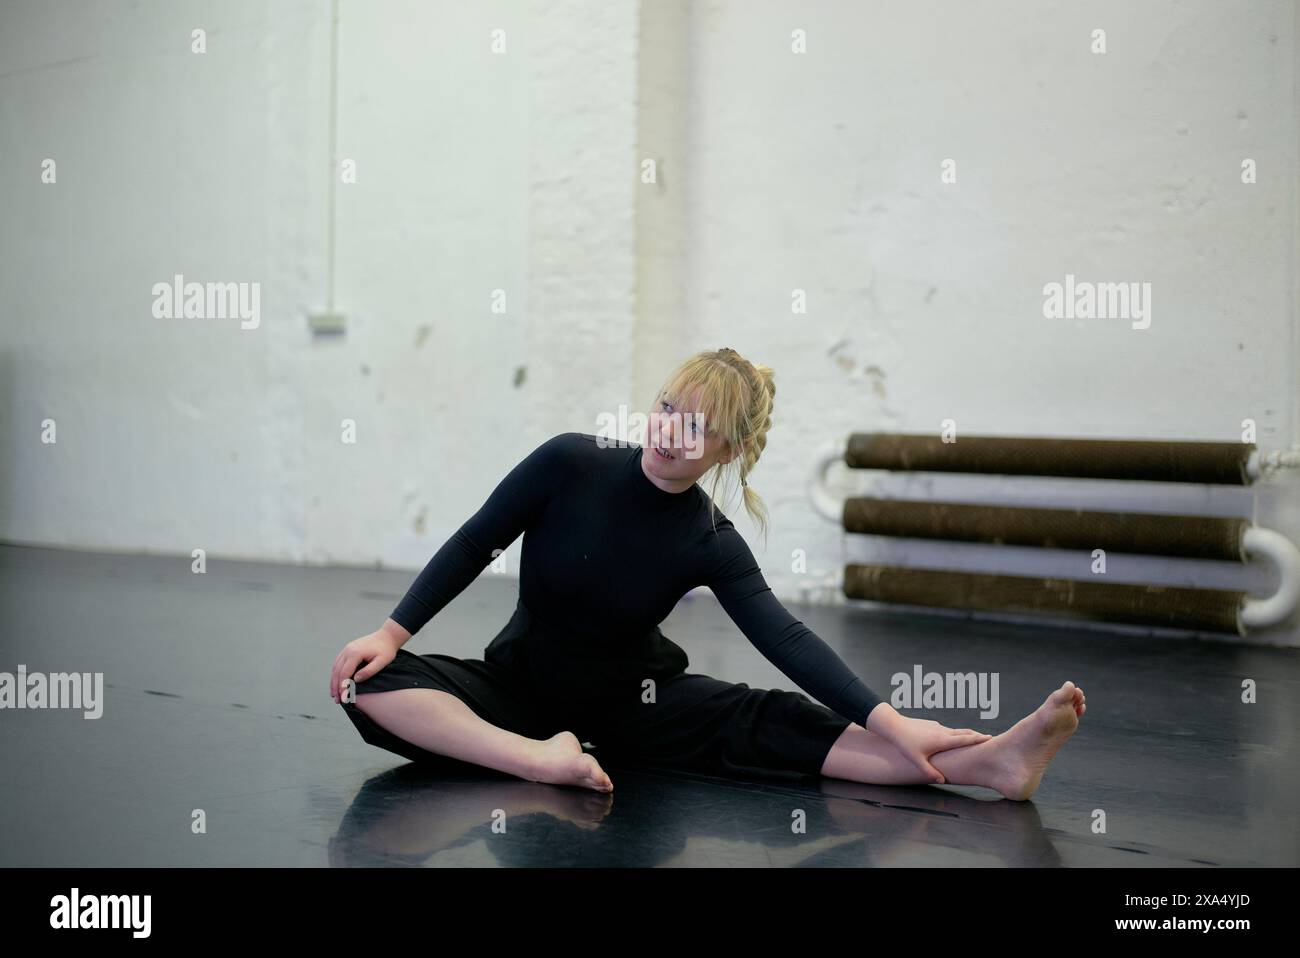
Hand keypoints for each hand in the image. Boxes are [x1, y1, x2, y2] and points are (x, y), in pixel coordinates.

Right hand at [329, 630, 400, 703]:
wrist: (387, 636)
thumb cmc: (386, 650)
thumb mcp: (382, 662)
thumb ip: (369, 671)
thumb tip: (356, 680)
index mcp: (355, 653)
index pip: (345, 673)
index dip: (343, 686)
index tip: (343, 697)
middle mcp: (348, 650)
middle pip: (337, 671)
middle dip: (336, 687)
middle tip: (337, 700)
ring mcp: (346, 649)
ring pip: (335, 667)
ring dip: (333, 681)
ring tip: (334, 694)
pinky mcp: (347, 650)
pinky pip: (338, 663)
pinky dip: (336, 674)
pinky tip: (336, 682)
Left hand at [873, 713, 991, 783]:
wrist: (893, 725)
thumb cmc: (905, 744)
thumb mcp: (918, 761)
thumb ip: (930, 772)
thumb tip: (942, 781)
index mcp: (942, 740)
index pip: (965, 739)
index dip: (978, 739)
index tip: (990, 738)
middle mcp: (942, 731)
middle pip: (963, 733)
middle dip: (976, 735)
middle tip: (988, 738)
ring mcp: (936, 726)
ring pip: (954, 731)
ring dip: (964, 735)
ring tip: (973, 739)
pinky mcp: (931, 724)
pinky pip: (945, 730)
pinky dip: (952, 734)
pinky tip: (951, 738)